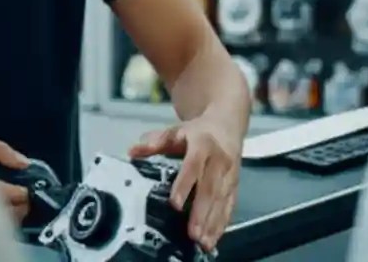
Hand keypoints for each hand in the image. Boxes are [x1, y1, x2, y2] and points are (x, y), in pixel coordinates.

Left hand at [128, 117, 240, 251]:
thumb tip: (132, 151)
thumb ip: (154, 141)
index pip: (193, 166)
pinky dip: (222, 223)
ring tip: (203, 242)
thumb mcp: (175, 132)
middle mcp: (219, 161)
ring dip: (213, 222)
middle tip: (192, 234)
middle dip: (201, 212)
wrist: (226, 125)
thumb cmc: (196, 133)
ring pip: (222, 200)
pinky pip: (230, 206)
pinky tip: (213, 238)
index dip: (184, 185)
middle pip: (210, 188)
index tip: (175, 204)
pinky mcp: (235, 185)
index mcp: (202, 144)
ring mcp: (229, 174)